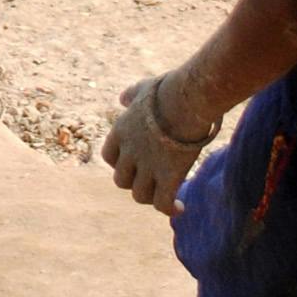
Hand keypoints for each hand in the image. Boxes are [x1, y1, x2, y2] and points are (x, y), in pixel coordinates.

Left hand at [100, 75, 216, 211]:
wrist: (188, 99)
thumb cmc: (170, 90)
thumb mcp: (145, 88)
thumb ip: (131, 94)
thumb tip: (123, 98)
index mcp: (121, 131)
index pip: (108, 157)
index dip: (120, 163)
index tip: (135, 162)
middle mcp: (130, 152)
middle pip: (121, 181)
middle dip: (135, 182)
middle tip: (154, 180)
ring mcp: (147, 167)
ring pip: (140, 196)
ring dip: (152, 197)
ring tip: (168, 196)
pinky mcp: (168, 177)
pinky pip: (162, 204)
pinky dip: (169, 209)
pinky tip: (180, 208)